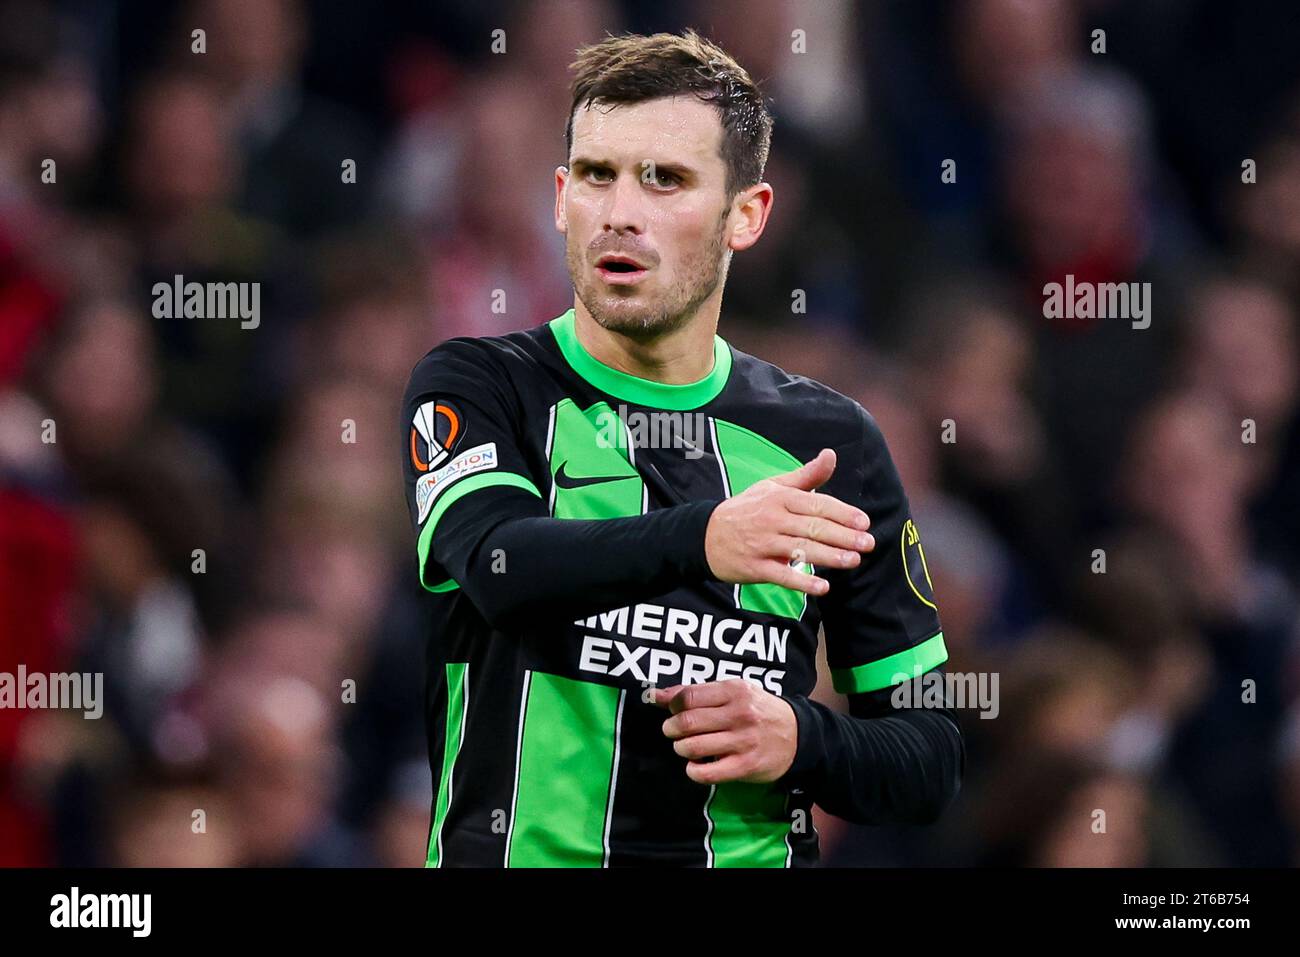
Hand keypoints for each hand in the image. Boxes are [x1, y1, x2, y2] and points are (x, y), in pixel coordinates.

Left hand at [652, 679, 798, 784]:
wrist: (797, 735)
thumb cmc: (758, 711)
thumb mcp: (733, 692)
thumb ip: (696, 692)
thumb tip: (656, 695)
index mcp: (734, 691)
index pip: (688, 697)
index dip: (672, 706)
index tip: (674, 712)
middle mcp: (739, 714)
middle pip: (687, 722)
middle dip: (671, 729)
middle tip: (673, 731)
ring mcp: (743, 741)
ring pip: (693, 747)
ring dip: (680, 748)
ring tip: (685, 747)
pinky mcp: (746, 766)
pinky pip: (706, 773)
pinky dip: (693, 771)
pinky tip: (696, 765)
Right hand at [703, 447, 873, 595]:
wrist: (705, 535)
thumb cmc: (747, 509)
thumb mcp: (773, 486)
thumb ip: (806, 475)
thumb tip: (831, 455)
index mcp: (779, 498)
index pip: (816, 505)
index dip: (842, 513)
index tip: (864, 522)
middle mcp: (771, 519)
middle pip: (812, 528)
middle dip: (843, 536)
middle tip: (868, 543)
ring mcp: (762, 544)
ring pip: (801, 550)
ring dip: (829, 556)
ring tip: (853, 560)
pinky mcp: (755, 567)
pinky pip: (782, 575)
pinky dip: (802, 582)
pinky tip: (823, 587)